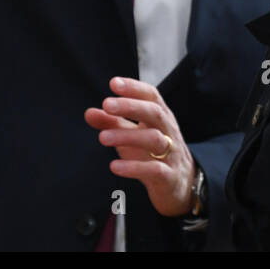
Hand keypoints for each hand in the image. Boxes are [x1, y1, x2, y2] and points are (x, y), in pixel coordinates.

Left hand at [84, 77, 194, 216]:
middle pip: (154, 113)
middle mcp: (168, 131)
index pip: (151, 96)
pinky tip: (115, 166)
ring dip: (127, 136)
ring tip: (102, 137)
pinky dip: (134, 168)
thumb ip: (112, 123)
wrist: (180, 185)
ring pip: (154, 139)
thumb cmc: (151, 154)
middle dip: (131, 106)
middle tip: (106, 104)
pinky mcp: (169, 176)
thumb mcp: (132, 135)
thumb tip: (89, 112)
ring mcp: (171, 153)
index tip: (113, 83)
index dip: (134, 88)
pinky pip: (154, 170)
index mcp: (161, 117)